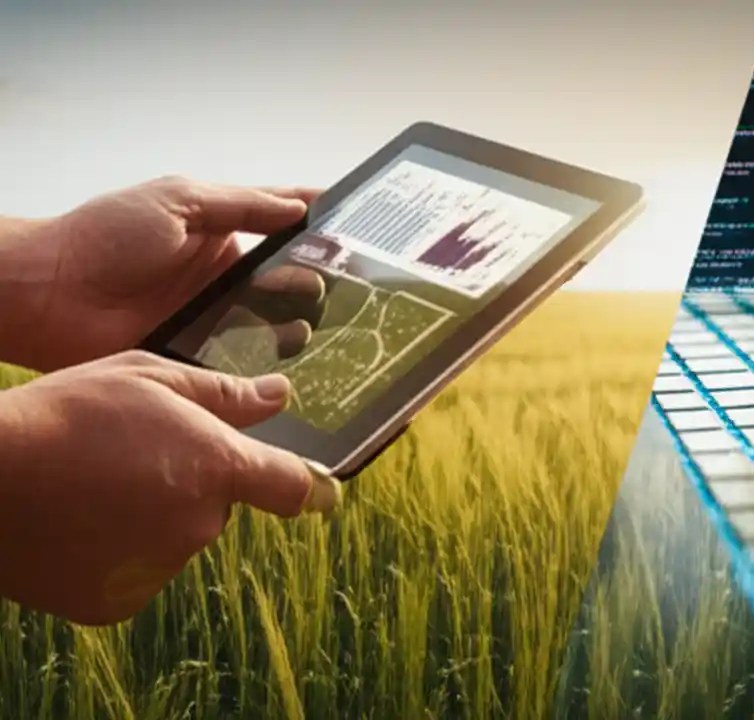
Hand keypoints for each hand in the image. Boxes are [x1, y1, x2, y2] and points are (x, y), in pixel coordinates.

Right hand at [0, 351, 340, 624]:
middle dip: (187, 483)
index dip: (311, 486)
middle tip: (129, 458)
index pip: (292, 486)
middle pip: (215, 506)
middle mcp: (200, 524)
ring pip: (171, 538)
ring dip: (149, 517)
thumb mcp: (145, 377)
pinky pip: (134, 573)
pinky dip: (114, 554)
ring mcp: (159, 568)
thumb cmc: (63, 415)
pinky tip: (76, 524)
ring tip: (91, 487)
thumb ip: (222, 393)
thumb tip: (280, 395)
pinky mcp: (117, 603)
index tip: (325, 493)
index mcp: (218, 467)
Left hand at [2, 176, 325, 371]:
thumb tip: (300, 207)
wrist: (47, 293)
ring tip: (329, 328)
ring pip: (274, 323)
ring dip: (301, 324)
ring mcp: (213, 317)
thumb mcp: (178, 201)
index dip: (321, 226)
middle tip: (357, 291)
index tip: (365, 231)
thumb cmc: (104, 235)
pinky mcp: (199, 355)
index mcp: (222, 233)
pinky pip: (244, 361)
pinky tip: (296, 365)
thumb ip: (241, 204)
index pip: (283, 224)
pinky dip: (269, 364)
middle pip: (288, 279)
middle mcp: (224, 277)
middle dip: (323, 282)